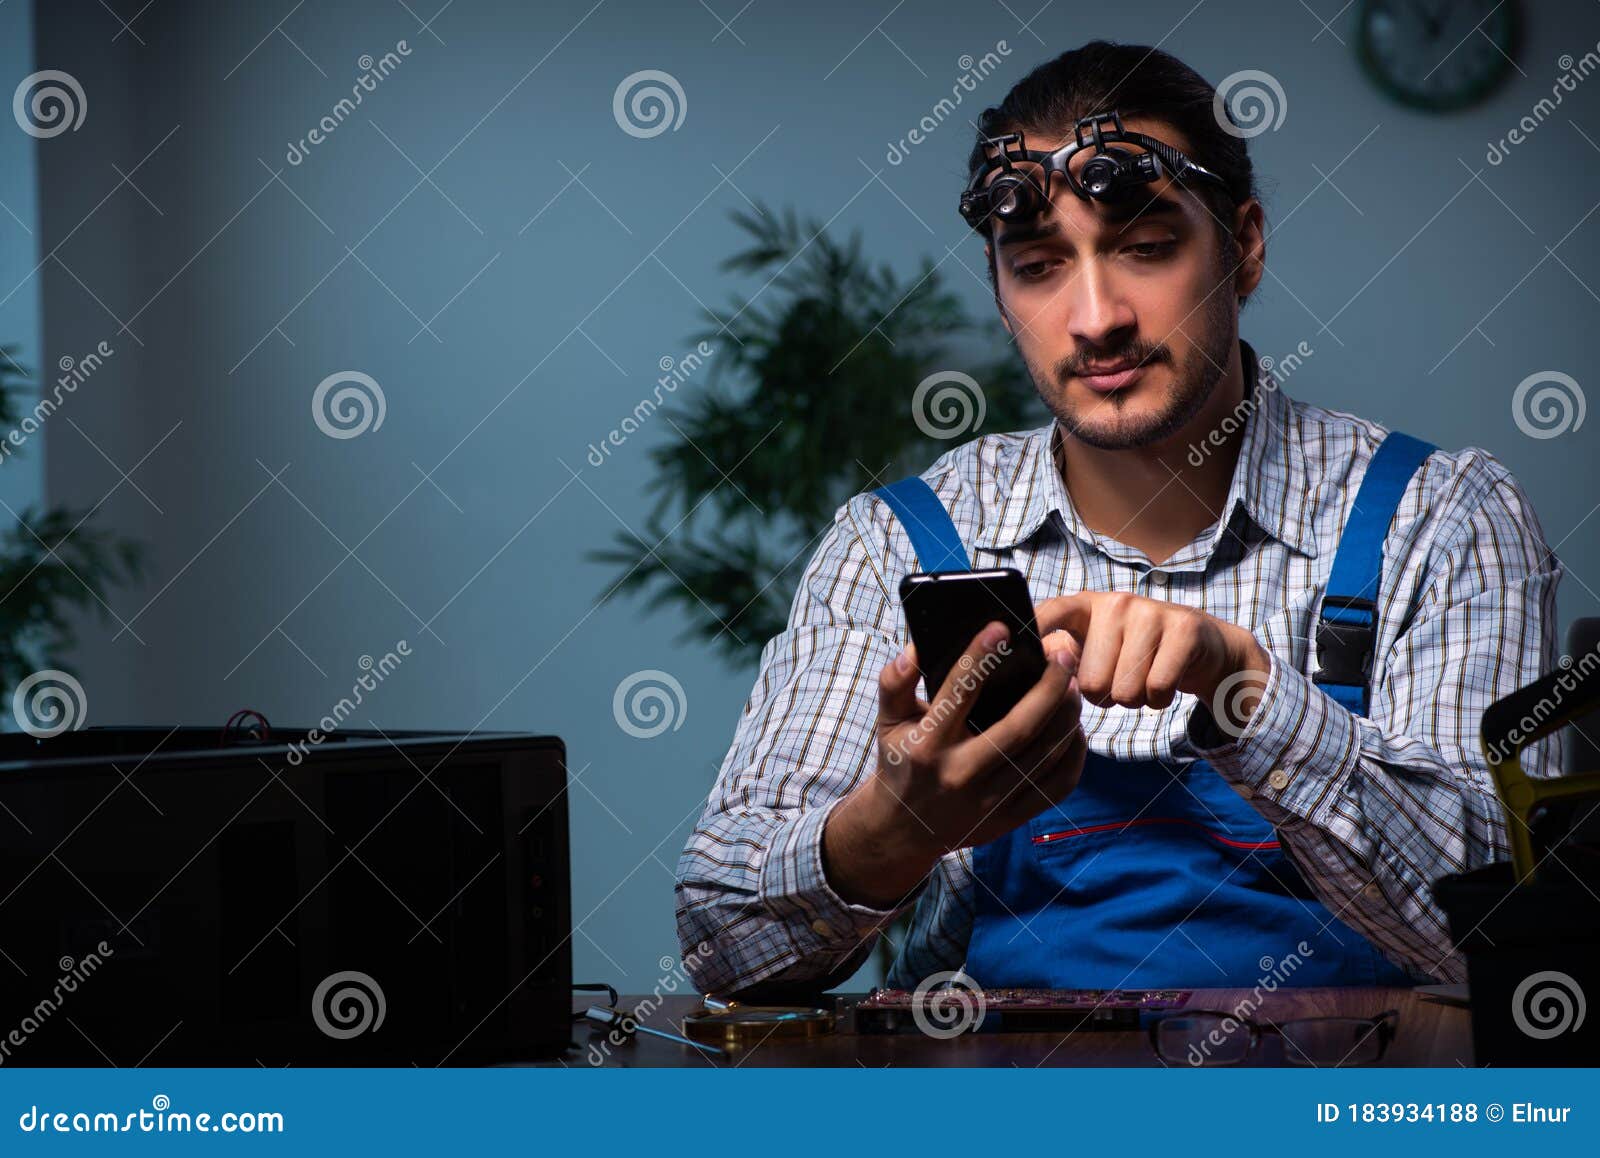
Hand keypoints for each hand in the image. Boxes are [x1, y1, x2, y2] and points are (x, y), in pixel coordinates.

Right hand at [821, 622, 1085, 908]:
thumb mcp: (887, 720)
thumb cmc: (901, 760)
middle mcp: (959, 775)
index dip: (980, 658)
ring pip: (1044, 756)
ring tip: (1073, 684)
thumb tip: (916, 649)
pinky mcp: (1010, 819)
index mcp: (927, 745)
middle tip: (1064, 653)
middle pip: (1019, 728)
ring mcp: (988, 802)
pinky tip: (1074, 727)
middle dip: (1049, 687)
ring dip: (1066, 716)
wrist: (903, 830)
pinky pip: (1057, 786)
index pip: (958, 694)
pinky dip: (1074, 754)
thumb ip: (895, 681)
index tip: (1002, 628)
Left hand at [1035, 591, 1271, 722]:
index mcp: (1084, 606)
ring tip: (1142, 677)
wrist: (1203, 649)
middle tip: (1120, 677)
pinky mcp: (1184, 629)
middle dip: (1105, 695)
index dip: (1030, 633)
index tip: (1008, 645)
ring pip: (1125, 690)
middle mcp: (1115, 602)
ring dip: (1134, 699)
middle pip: (1091, 681)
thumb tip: (1028, 678)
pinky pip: (1156, 690)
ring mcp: (1150, 611)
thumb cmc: (1135, 656)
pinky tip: (1163, 681)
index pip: (1049, 614)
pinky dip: (1159, 700)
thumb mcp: (1096, 650)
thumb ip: (1062, 658)